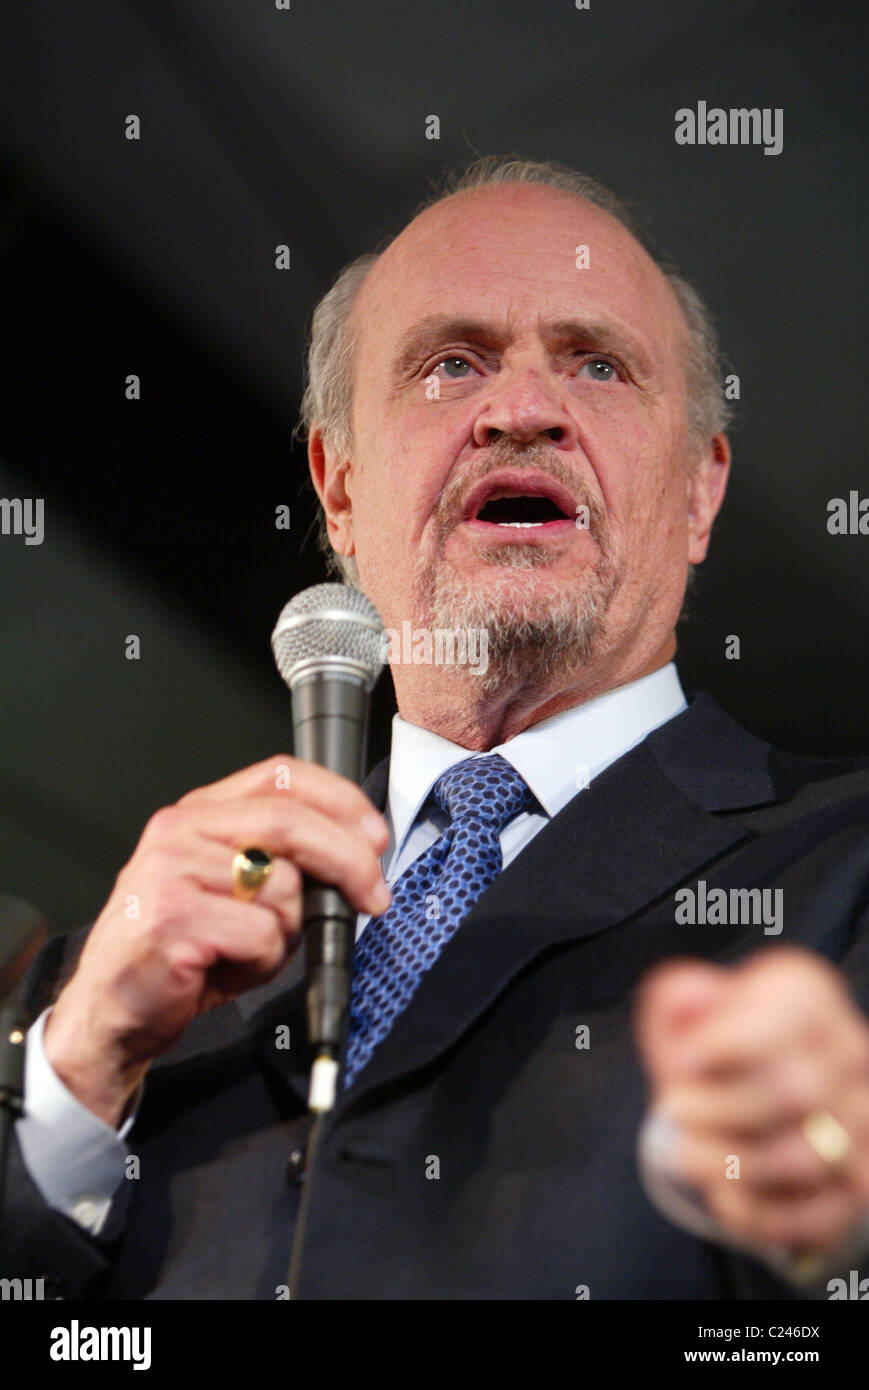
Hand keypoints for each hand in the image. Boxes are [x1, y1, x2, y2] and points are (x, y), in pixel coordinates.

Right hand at [43, 755, 390, 1125]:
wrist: (113, 1011)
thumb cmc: (182, 951)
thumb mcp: (237, 892)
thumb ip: (283, 862)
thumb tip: (356, 860)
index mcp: (200, 813)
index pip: (281, 776)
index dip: (340, 800)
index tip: (374, 836)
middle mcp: (181, 830)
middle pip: (291, 821)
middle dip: (350, 860)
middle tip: (373, 896)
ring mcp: (170, 869)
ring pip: (282, 886)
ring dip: (286, 932)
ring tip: (249, 949)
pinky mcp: (171, 915)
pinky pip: (261, 934)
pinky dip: (261, 962)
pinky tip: (227, 968)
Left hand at [635, 947, 868, 1262]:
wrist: (747, 1096)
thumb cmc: (713, 1049)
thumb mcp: (685, 1014)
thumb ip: (677, 1000)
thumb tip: (689, 1001)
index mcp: (805, 996)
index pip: (788, 1016)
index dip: (729, 1043)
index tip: (685, 1061)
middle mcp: (846, 1053)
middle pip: (798, 1091)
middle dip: (721, 1109)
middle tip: (672, 1109)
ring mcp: (860, 1120)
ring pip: (809, 1156)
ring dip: (731, 1164)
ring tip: (683, 1154)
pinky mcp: (854, 1184)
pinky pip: (814, 1212)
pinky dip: (760, 1213)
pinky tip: (722, 1195)